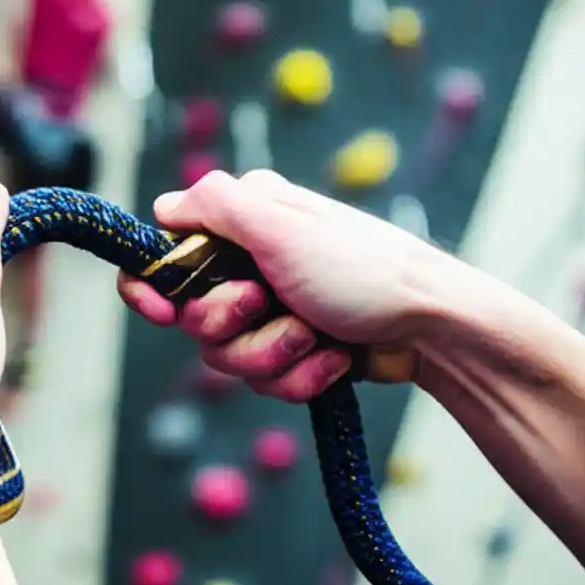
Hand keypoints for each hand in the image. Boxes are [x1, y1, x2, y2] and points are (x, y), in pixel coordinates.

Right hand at [119, 170, 467, 400]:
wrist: (434, 330)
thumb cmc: (364, 271)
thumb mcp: (282, 226)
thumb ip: (215, 205)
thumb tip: (163, 206)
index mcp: (242, 222)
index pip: (163, 254)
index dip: (150, 288)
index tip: (161, 312)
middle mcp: (251, 262)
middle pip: (191, 317)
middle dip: (232, 326)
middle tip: (269, 305)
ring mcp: (274, 309)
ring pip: (227, 357)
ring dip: (272, 355)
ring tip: (316, 338)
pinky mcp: (295, 349)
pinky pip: (266, 379)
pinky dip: (299, 376)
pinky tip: (334, 360)